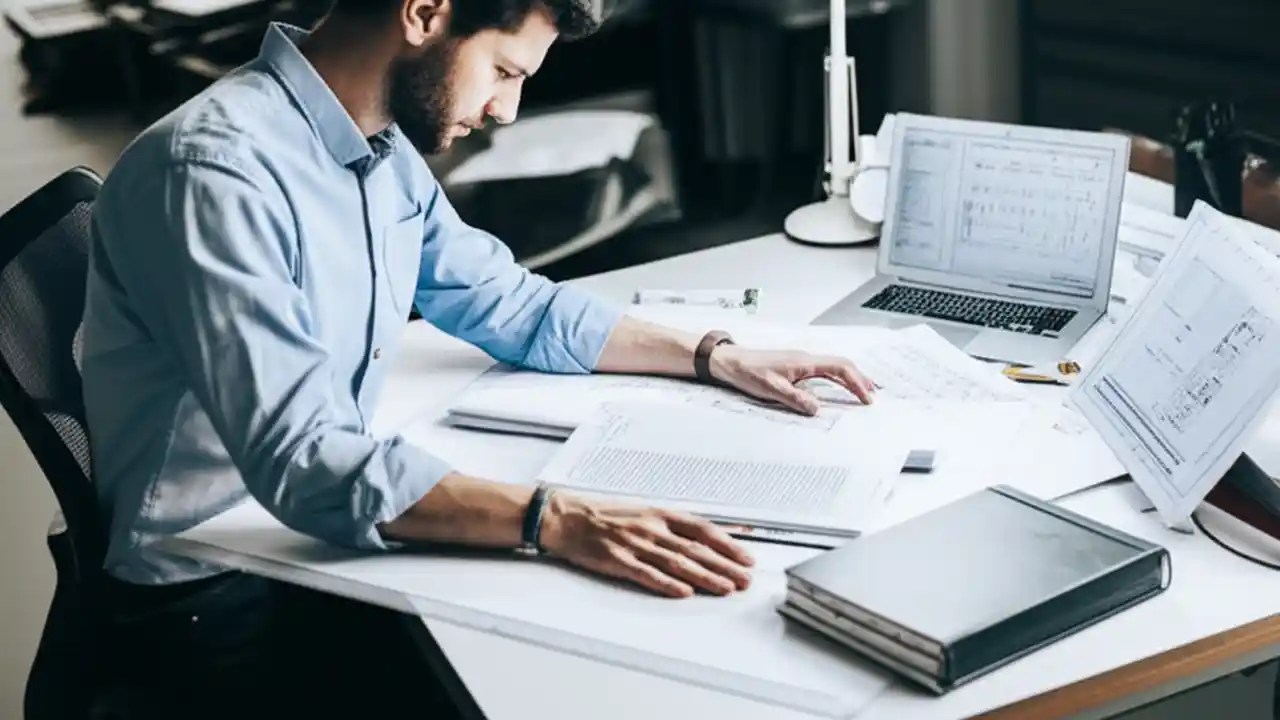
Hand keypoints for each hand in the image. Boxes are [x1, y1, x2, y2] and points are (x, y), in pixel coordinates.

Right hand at [539, 492, 754, 598]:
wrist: (566, 517)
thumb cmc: (606, 514)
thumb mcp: (646, 510)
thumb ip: (678, 524)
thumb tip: (713, 532)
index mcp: (660, 513)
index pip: (703, 528)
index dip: (728, 544)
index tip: (746, 557)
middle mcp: (651, 527)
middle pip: (696, 549)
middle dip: (725, 566)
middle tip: (745, 579)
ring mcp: (634, 543)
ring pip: (677, 562)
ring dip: (704, 577)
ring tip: (725, 588)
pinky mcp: (617, 560)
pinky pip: (646, 574)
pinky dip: (666, 583)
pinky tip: (682, 592)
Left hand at [709, 345, 875, 414]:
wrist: (729, 361)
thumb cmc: (747, 371)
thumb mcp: (771, 389)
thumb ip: (795, 399)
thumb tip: (817, 410)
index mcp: (804, 361)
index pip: (839, 367)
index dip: (856, 382)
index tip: (866, 398)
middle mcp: (805, 358)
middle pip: (841, 365)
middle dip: (859, 379)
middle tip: (873, 395)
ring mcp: (800, 361)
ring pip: (833, 367)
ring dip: (849, 378)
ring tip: (861, 391)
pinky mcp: (794, 366)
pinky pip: (822, 371)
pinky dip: (835, 378)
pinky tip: (836, 387)